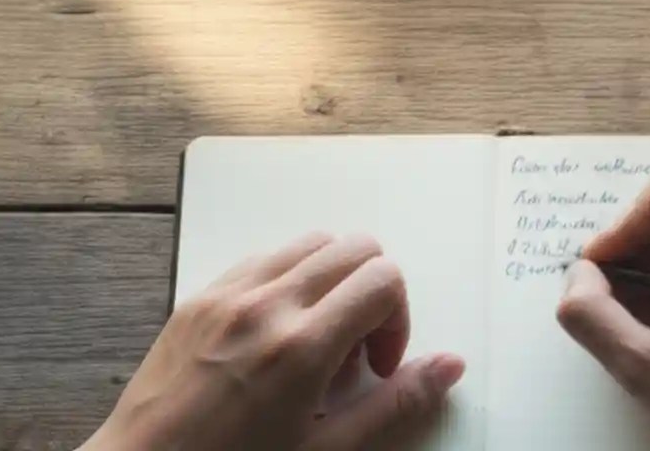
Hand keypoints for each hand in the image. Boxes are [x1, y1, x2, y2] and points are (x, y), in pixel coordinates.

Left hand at [81, 233, 464, 450]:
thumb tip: (450, 365)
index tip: (378, 367)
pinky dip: (289, 279)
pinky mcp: (199, 295)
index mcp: (302, 346)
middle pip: (355, 247)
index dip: (398, 320)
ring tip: (317, 342)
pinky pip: (265, 257)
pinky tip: (277, 335)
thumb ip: (395, 406)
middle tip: (355, 352)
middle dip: (372, 292)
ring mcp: (228, 293)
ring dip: (332, 280)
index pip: (383, 278)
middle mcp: (266, 304)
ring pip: (312, 242)